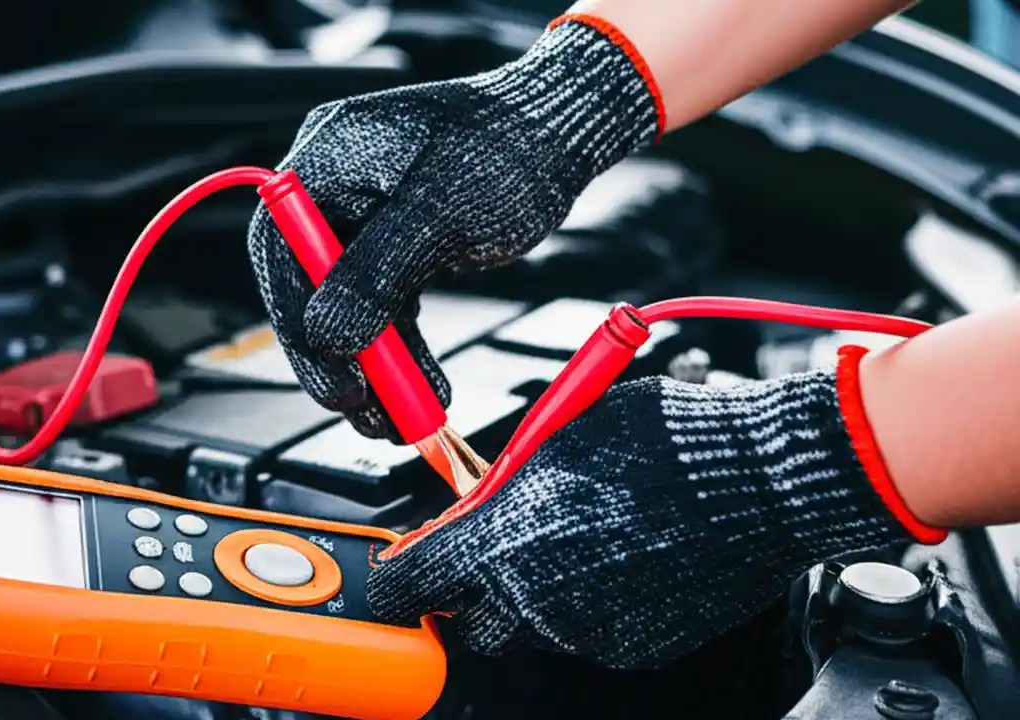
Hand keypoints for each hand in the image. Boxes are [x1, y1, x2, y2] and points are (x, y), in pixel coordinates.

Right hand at [247, 17, 660, 440]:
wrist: (562, 129)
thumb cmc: (508, 147)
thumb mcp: (440, 215)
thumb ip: (376, 275)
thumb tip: (327, 337)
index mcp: (325, 161)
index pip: (283, 253)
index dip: (298, 326)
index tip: (335, 383)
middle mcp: (332, 189)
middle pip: (307, 289)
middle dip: (338, 360)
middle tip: (368, 415)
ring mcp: (362, 216)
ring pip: (348, 307)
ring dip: (375, 368)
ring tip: (405, 420)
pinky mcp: (394, 240)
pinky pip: (383, 304)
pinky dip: (400, 349)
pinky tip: (422, 389)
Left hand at [367, 361, 913, 668]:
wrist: (760, 483)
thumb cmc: (664, 439)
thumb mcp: (560, 434)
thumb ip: (508, 480)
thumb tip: (481, 497)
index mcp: (501, 537)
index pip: (409, 583)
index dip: (401, 577)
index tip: (404, 570)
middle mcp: (535, 597)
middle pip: (470, 620)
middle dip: (474, 592)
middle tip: (499, 551)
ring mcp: (586, 631)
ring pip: (533, 628)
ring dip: (539, 595)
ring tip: (585, 540)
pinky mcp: (635, 647)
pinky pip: (592, 634)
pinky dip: (595, 607)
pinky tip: (628, 561)